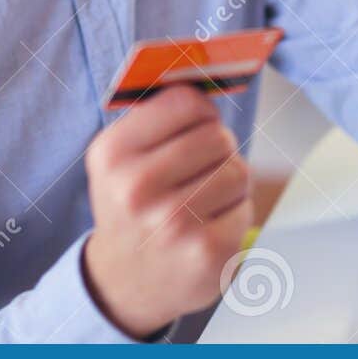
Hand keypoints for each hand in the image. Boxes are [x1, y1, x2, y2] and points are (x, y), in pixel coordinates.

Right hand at [81, 85, 251, 337]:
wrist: (123, 282)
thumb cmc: (130, 205)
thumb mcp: (120, 158)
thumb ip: (157, 115)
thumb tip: (207, 76)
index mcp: (112, 153)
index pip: (183, 102)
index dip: (201, 110)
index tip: (197, 123)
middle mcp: (136, 188)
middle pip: (217, 136)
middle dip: (217, 148)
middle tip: (198, 169)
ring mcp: (172, 224)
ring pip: (237, 170)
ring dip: (228, 181)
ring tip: (201, 200)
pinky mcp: (207, 253)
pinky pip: (245, 206)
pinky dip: (235, 212)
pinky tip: (208, 226)